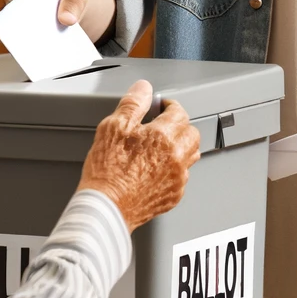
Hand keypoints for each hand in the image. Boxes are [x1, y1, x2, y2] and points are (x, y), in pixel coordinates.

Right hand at [77, 79, 200, 232]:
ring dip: (181, 146)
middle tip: (163, 125)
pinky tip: (158, 168)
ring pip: (191, 155)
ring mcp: (177, 178)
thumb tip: (143, 89)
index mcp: (164, 136)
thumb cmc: (107, 172)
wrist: (105, 208)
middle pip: (191, 133)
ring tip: (162, 146)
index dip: (169, 106)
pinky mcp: (173, 195)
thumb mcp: (113, 127)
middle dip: (180, 125)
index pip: (179, 111)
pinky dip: (175, 169)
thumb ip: (133, 104)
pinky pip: (182, 176)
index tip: (161, 106)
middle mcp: (176, 156)